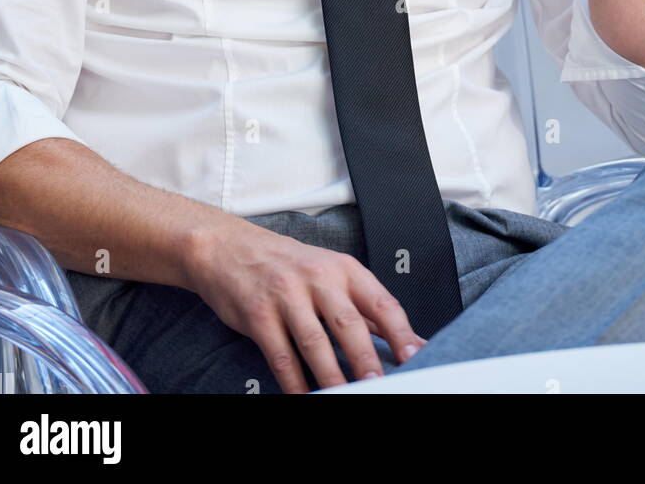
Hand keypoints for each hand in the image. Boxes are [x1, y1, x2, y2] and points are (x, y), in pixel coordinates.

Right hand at [185, 218, 427, 393]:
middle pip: (348, 323)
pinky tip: (305, 396)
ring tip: (345, 396)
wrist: (229, 248)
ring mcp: (286, 294)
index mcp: (343, 268)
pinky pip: (281, 355)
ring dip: (332, 376)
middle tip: (379, 384)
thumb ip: (365, 307)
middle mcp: (317, 277)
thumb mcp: (331, 273)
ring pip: (315, 342)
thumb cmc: (288, 265)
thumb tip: (408, 340)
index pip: (380, 301)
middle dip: (366, 359)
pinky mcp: (259, 314)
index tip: (414, 356)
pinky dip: (295, 382)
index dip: (400, 331)